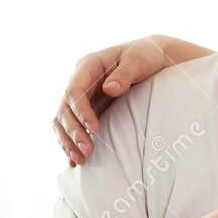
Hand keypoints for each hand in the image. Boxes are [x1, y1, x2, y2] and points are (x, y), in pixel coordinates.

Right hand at [53, 35, 212, 165]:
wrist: (154, 58)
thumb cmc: (146, 56)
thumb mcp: (139, 60)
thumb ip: (125, 74)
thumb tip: (109, 89)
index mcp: (88, 65)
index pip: (75, 91)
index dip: (81, 112)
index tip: (95, 130)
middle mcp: (80, 80)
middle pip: (64, 109)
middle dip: (72, 132)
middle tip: (86, 153)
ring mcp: (83, 95)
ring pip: (63, 121)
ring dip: (68, 141)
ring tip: (78, 161)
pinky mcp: (88, 108)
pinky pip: (73, 127)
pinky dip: (71, 143)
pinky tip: (73, 161)